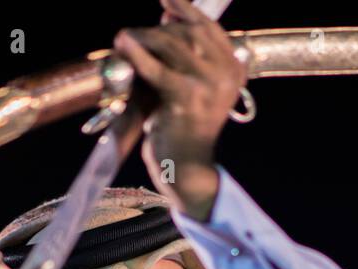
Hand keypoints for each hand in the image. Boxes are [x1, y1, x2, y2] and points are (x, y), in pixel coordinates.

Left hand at [113, 0, 244, 220]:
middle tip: (133, 35)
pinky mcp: (187, 98)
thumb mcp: (191, 84)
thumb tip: (166, 15)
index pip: (208, 27)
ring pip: (172, 45)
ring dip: (143, 38)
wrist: (184, 165)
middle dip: (158, 29)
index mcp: (233, 68)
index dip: (186, 9)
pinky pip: (157, 69)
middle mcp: (226, 74)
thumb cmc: (182, 125)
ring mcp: (209, 86)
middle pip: (188, 33)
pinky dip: (138, 55)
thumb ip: (184, 53)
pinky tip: (123, 44)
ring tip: (123, 40)